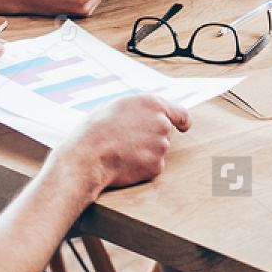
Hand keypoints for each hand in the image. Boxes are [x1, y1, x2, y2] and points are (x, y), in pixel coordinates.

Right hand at [57, 92, 191, 191]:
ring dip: (145, 152)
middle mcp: (162, 124)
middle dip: (151, 137)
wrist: (87, 157)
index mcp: (153, 104)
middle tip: (127, 141)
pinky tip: (124, 164)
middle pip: (164, 133)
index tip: (184, 126)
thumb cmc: (95, 130)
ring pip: (157, 150)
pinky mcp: (156, 167)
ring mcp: (161, 146)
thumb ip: (138, 109)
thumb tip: (144, 114)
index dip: (182, 121)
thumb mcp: (116, 106)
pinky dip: (141, 167)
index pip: (180, 113)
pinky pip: (152, 166)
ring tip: (121, 151)